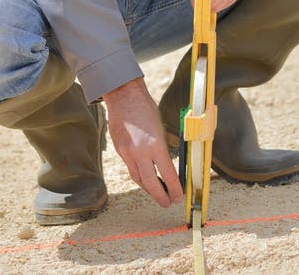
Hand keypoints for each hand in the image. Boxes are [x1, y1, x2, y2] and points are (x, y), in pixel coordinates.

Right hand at [103, 77, 183, 207]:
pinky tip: (146, 178)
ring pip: (138, 179)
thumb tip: (167, 165)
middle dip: (161, 196)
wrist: (123, 96)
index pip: (167, 174)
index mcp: (155, 144)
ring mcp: (127, 152)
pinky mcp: (119, 150)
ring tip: (158, 194)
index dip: (175, 188)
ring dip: (149, 189)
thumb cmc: (146, 108)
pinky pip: (130, 168)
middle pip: (150, 183)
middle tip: (168, 203)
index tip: (179, 196)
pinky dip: (140, 176)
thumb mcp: (160, 127)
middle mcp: (140, 152)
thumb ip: (162, 147)